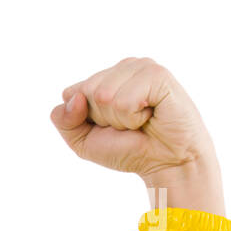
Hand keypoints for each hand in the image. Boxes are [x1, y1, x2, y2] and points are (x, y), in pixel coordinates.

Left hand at [50, 57, 224, 215]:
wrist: (166, 163)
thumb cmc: (128, 149)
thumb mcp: (83, 140)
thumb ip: (64, 120)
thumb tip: (74, 98)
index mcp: (104, 77)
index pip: (70, 94)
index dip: (84, 119)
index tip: (107, 126)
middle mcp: (122, 68)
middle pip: (86, 93)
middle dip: (103, 119)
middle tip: (129, 125)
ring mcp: (141, 67)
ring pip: (103, 96)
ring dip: (120, 120)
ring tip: (141, 120)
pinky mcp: (158, 75)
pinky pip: (125, 101)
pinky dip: (134, 118)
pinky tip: (151, 115)